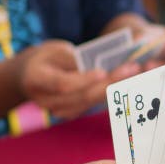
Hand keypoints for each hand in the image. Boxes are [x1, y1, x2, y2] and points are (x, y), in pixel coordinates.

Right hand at [19, 40, 138, 119]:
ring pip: (91, 102)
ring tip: (134, 73)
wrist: (30, 77)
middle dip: (109, 82)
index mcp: (36, 80)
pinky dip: (110, 93)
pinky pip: (93, 104)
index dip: (84, 80)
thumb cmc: (45, 58)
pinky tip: (126, 82)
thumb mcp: (54, 50)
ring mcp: (59, 111)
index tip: (103, 71)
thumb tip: (99, 68)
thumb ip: (73, 59)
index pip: (63, 84)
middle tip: (132, 68)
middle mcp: (46, 100)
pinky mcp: (72, 113)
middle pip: (82, 95)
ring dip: (115, 88)